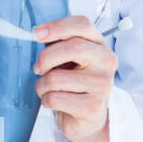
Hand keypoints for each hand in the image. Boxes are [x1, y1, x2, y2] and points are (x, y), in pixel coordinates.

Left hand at [33, 15, 114, 141]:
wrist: (87, 117)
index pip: (82, 24)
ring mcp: (103, 85)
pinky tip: (54, 102)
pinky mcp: (93, 107)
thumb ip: (57, 43)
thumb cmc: (73, 82)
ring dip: (42, 85)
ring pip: (56, 77)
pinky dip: (46, 100)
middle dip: (46, 58)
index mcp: (99, 44)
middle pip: (72, 47)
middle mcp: (106, 62)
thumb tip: (37, 34)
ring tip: (48, 89)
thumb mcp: (68, 58)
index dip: (56, 26)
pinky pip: (55, 98)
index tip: (36, 34)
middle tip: (38, 68)